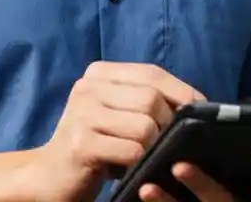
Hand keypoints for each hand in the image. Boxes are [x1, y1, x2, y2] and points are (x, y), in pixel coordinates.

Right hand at [24, 62, 205, 201]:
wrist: (50, 177)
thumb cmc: (96, 145)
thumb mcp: (119, 114)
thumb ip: (147, 100)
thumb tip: (197, 103)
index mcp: (99, 73)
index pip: (152, 73)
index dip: (182, 92)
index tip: (201, 110)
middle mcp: (88, 87)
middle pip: (151, 98)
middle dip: (167, 124)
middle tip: (165, 143)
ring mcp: (82, 114)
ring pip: (145, 125)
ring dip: (153, 147)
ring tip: (143, 156)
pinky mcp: (80, 143)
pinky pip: (131, 151)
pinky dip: (139, 163)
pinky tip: (129, 168)